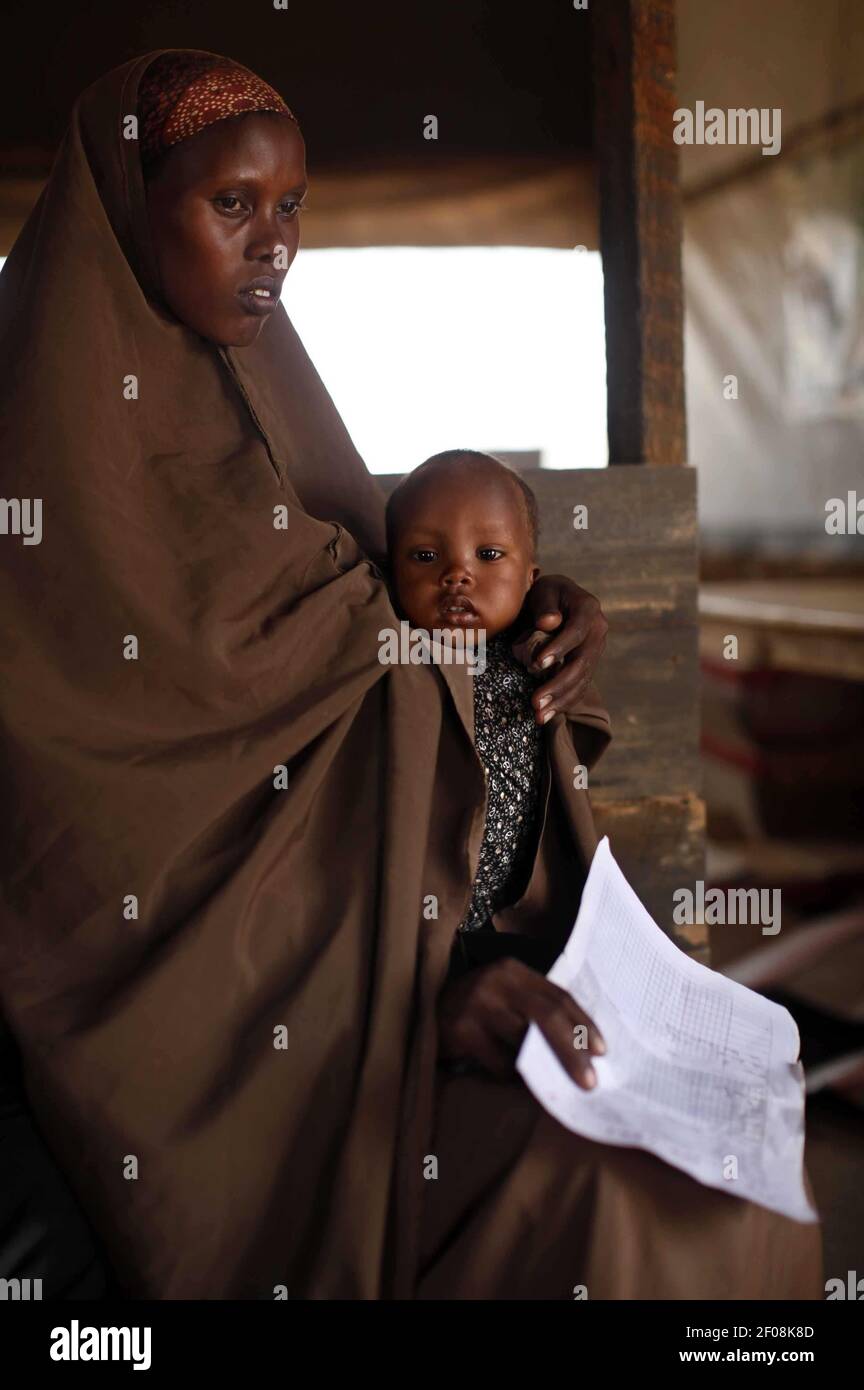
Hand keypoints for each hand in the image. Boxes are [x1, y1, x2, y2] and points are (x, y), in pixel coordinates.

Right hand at [437, 956, 605, 1085]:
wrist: (421, 1010)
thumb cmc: (474, 1010)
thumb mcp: (505, 1000)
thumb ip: (534, 1014)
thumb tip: (580, 1051)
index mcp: (513, 970)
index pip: (557, 996)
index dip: (583, 1024)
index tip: (602, 1051)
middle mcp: (495, 980)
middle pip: (546, 1014)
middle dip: (572, 1050)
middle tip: (589, 1081)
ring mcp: (476, 1002)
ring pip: (523, 1040)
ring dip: (545, 1068)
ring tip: (559, 1088)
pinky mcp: (460, 1028)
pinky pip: (498, 1060)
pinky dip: (513, 1076)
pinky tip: (516, 1083)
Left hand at [511, 575, 607, 724]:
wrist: (556, 600)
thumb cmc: (545, 594)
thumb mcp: (543, 590)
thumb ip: (545, 605)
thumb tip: (548, 623)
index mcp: (588, 609)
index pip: (576, 632)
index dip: (558, 649)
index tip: (537, 664)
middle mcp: (598, 631)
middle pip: (580, 663)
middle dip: (557, 685)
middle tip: (535, 703)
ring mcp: (596, 650)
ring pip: (581, 680)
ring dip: (560, 700)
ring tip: (539, 716)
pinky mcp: (589, 665)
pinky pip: (580, 687)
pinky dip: (564, 702)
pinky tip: (548, 716)